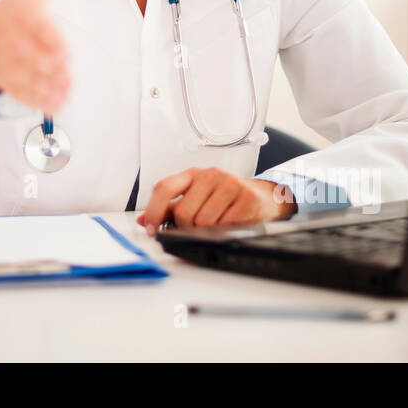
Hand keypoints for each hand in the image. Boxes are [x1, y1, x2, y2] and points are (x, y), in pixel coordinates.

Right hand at [0, 0, 69, 114]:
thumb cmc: (12, 8)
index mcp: (15, 12)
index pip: (31, 25)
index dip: (46, 38)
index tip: (61, 49)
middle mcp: (8, 39)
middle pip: (28, 53)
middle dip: (47, 64)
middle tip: (66, 70)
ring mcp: (6, 63)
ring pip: (26, 76)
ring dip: (46, 84)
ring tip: (66, 88)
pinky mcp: (8, 83)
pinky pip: (22, 93)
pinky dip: (39, 100)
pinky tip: (57, 103)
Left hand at [137, 169, 297, 235]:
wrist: (264, 196)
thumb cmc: (225, 198)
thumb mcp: (197, 198)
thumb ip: (170, 209)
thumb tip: (143, 220)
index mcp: (193, 174)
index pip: (164, 188)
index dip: (153, 211)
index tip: (150, 229)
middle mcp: (210, 175)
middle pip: (183, 213)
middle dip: (187, 229)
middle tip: (198, 229)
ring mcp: (230, 184)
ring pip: (203, 223)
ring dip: (208, 233)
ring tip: (218, 225)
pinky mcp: (247, 198)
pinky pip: (225, 226)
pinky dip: (224, 233)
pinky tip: (231, 225)